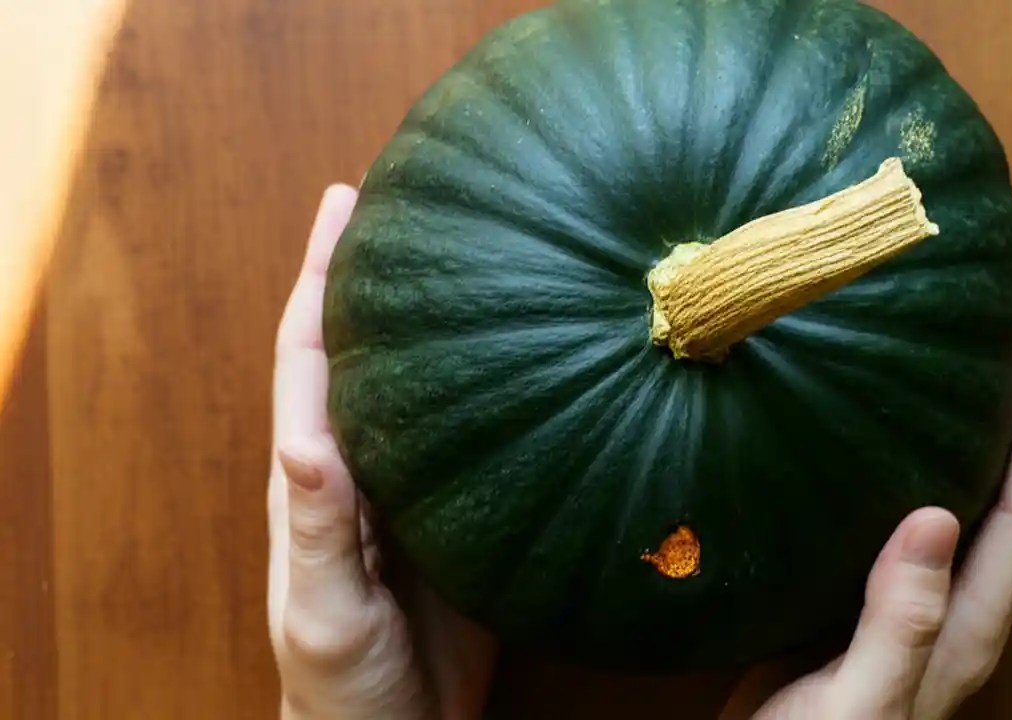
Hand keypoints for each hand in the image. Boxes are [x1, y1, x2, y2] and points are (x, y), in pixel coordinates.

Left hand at [267, 185, 496, 719]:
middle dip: (376, 272)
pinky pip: (476, 437)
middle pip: (365, 349)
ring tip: (475, 254)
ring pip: (426, 384)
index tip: (347, 203)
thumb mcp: (324, 613)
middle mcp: (363, 470)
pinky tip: (536, 360)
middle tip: (410, 198)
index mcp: (316, 482)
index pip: (309, 357)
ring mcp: (413, 491)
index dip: (322, 278)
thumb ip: (318, 529)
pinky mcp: (461, 519)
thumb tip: (304, 436)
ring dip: (439, 319)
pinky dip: (495, 388)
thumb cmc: (341, 689)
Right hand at [735, 274, 1011, 719]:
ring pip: (960, 486)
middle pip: (1010, 485)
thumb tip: (934, 519)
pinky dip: (906, 447)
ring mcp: (904, 593)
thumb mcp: (858, 703)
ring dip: (975, 416)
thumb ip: (899, 626)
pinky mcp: (857, 589)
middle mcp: (948, 599)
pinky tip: (878, 416)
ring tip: (965, 346)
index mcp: (964, 623)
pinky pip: (900, 500)